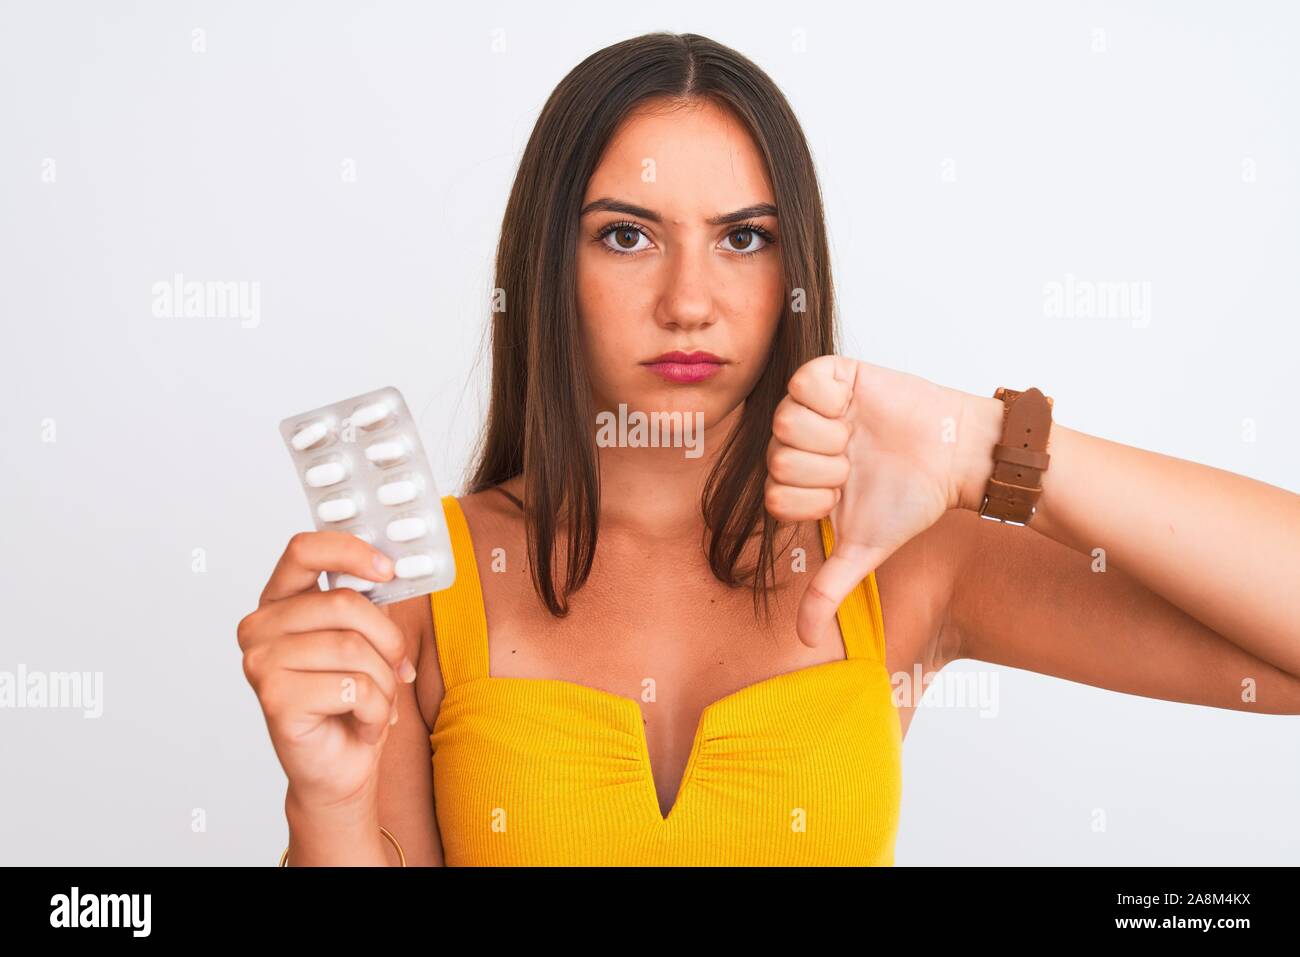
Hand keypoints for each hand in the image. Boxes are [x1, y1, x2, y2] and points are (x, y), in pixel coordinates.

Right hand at [237, 532, 415, 813]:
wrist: (340, 767)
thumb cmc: (351, 700)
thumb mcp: (366, 639)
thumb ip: (369, 603)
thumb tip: (390, 568)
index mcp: (279, 602)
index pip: (305, 551)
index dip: (350, 551)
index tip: (388, 570)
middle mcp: (259, 628)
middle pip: (344, 603)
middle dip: (388, 639)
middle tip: (397, 666)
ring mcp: (261, 664)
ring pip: (353, 648)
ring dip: (384, 680)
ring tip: (377, 699)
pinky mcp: (275, 699)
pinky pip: (353, 687)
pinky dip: (376, 709)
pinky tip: (363, 723)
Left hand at [764, 355, 1001, 646]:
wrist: (954, 457)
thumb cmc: (909, 500)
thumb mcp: (863, 550)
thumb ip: (826, 590)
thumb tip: (802, 641)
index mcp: (799, 479)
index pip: (773, 493)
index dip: (814, 499)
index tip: (846, 494)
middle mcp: (800, 442)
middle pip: (777, 459)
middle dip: (825, 471)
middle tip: (855, 464)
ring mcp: (814, 407)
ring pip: (784, 421)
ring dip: (829, 438)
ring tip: (856, 438)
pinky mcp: (833, 374)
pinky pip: (802, 381)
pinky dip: (828, 400)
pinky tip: (852, 409)